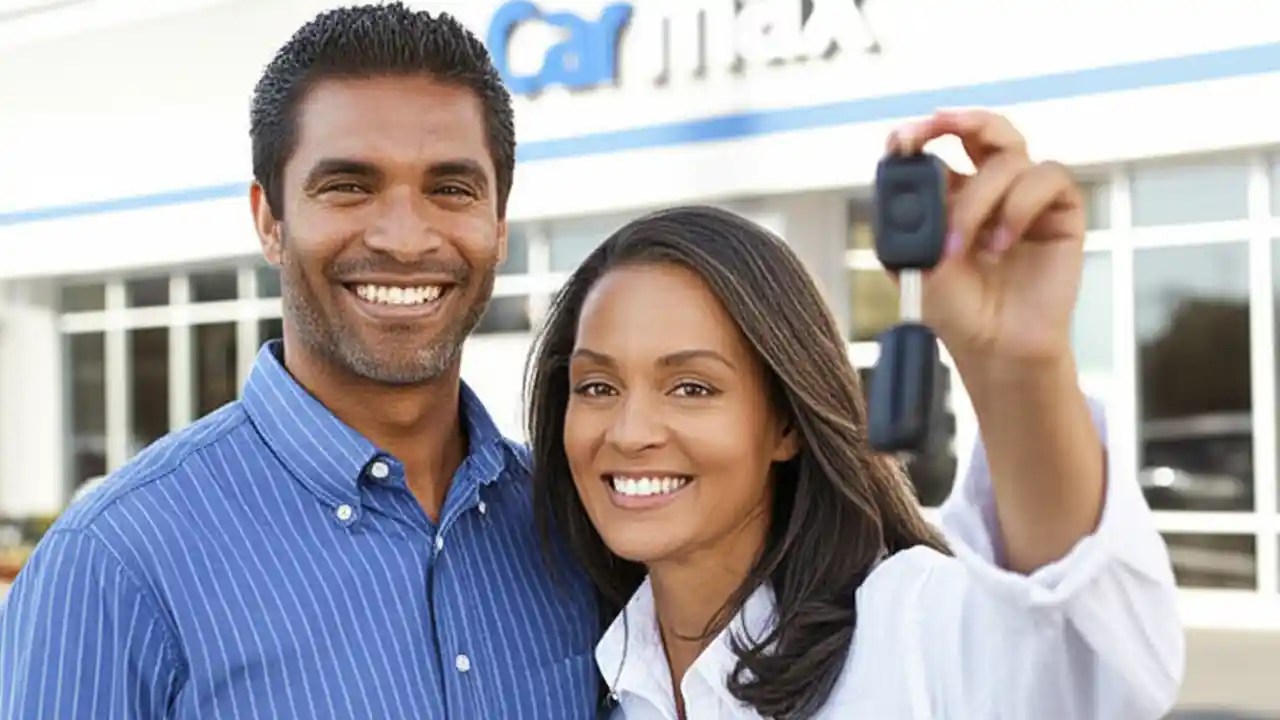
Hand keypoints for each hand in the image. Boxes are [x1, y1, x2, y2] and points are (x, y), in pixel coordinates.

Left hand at [886, 109, 1085, 374]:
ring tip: (959, 249)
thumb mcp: (913, 261)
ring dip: (977, 199)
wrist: (994, 348)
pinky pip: (1046, 177)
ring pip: (1008, 157)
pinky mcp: (1061, 211)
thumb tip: (901, 167)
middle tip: (938, 124)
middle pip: (984, 128)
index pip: (940, 146)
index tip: (900, 141)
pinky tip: (1001, 246)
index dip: (921, 133)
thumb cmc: (954, 309)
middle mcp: (992, 187)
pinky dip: (1017, 207)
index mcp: (951, 194)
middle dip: (959, 120)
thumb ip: (905, 217)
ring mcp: (1027, 196)